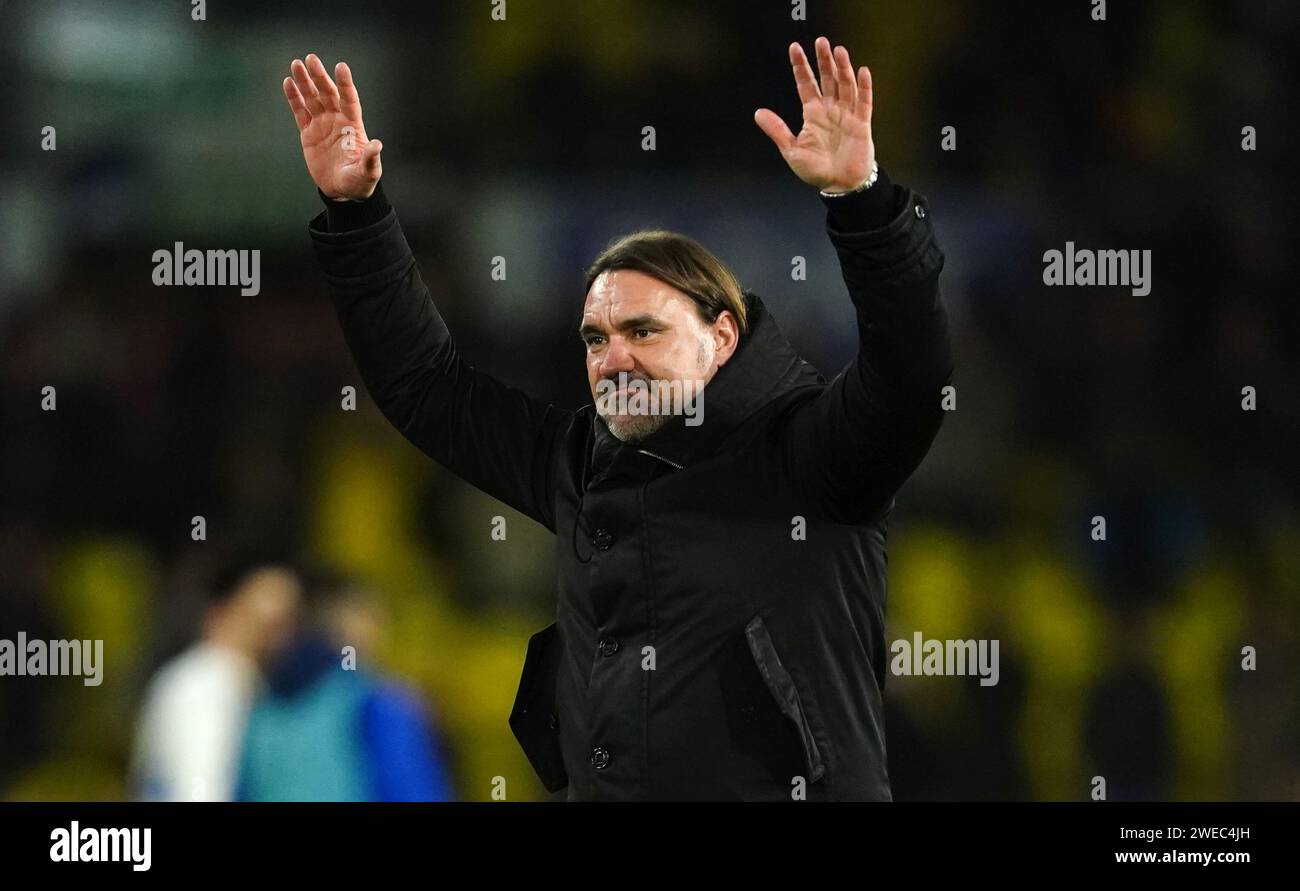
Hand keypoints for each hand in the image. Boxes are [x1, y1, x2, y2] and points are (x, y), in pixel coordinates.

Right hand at [282, 54, 381, 200]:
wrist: (342, 191)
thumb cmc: (359, 181)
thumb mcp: (368, 172)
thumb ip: (370, 158)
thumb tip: (377, 144)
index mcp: (353, 125)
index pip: (349, 100)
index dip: (345, 84)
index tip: (341, 67)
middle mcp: (337, 120)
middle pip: (328, 93)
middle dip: (319, 76)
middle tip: (310, 59)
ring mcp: (322, 124)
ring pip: (312, 98)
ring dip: (305, 82)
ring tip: (296, 64)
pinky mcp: (308, 132)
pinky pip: (300, 111)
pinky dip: (294, 98)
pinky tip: (288, 82)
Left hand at [754, 37, 874, 192]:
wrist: (839, 186)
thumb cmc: (816, 170)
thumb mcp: (791, 150)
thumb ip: (777, 130)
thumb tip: (758, 113)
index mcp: (812, 114)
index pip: (806, 84)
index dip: (800, 67)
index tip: (794, 48)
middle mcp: (830, 110)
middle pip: (827, 79)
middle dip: (823, 61)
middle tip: (820, 41)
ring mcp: (847, 115)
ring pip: (845, 86)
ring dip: (843, 68)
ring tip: (838, 51)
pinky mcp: (861, 124)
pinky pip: (864, 102)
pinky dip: (864, 87)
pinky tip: (862, 71)